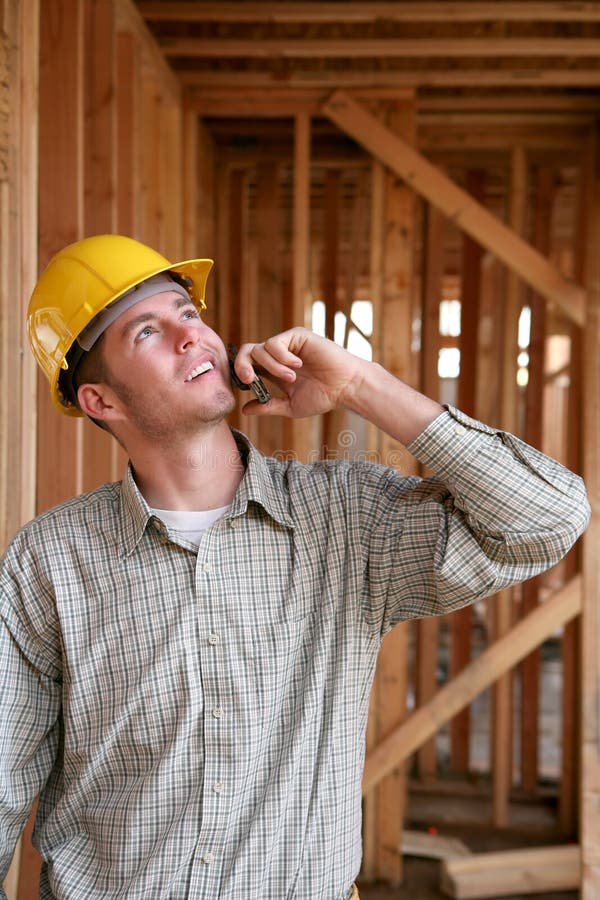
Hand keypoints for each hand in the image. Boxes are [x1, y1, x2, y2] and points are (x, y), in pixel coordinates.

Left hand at [232, 328, 365, 417]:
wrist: (344, 388)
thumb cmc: (323, 396)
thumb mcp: (290, 406)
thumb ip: (267, 406)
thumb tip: (244, 409)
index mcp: (273, 370)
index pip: (247, 366)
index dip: (241, 374)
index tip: (246, 387)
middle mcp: (277, 355)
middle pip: (246, 352)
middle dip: (242, 366)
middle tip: (250, 380)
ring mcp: (286, 344)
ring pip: (261, 349)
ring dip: (273, 367)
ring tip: (292, 378)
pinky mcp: (296, 335)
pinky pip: (275, 343)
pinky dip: (282, 357)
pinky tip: (297, 366)